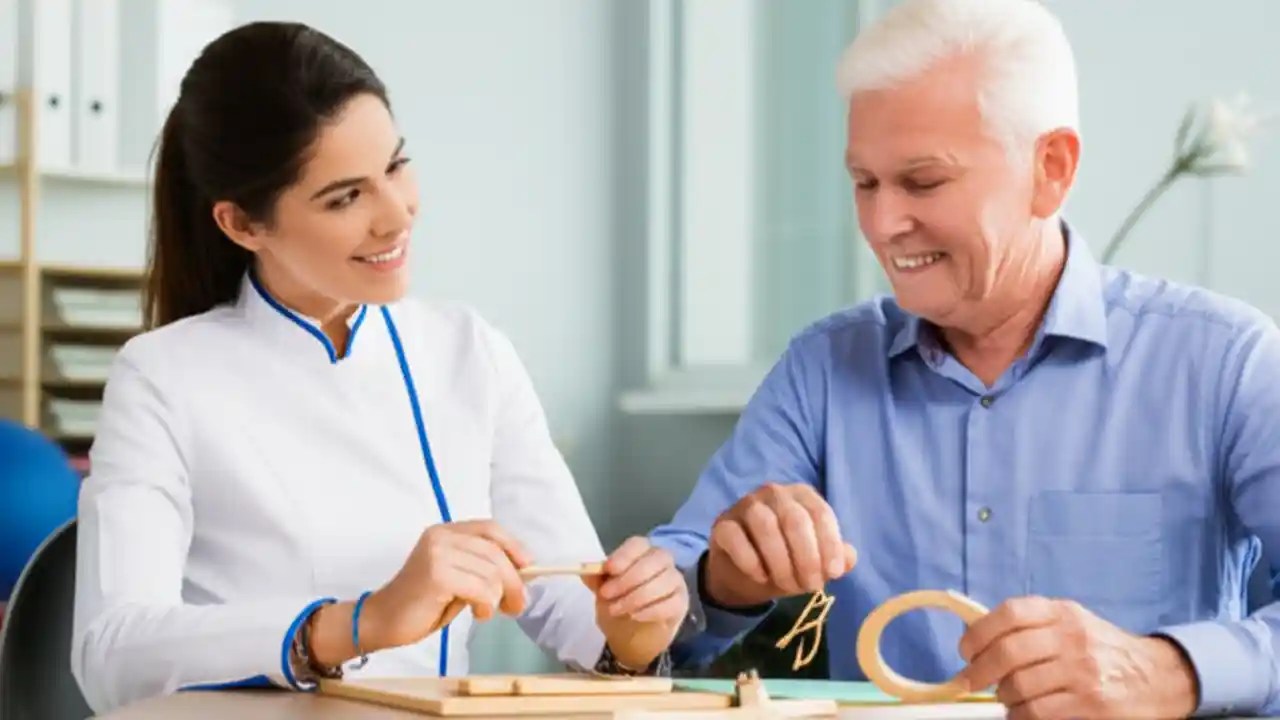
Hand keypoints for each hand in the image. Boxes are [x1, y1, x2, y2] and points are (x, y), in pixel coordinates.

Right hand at [361, 520, 531, 650]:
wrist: (383, 621)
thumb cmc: (422, 603)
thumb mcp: (457, 577)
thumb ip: (481, 567)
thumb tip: (523, 570)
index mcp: (445, 532)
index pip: (490, 528)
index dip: (514, 546)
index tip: (528, 566)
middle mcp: (441, 536)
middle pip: (496, 553)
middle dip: (514, 581)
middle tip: (518, 605)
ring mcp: (438, 553)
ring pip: (492, 573)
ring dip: (498, 598)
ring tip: (487, 611)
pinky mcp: (437, 574)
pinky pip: (481, 589)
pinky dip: (487, 605)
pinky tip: (477, 613)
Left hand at [588, 536, 688, 669]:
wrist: (632, 636)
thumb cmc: (619, 604)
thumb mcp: (604, 592)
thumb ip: (597, 580)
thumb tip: (585, 570)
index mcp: (642, 553)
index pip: (639, 544)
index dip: (625, 555)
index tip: (608, 569)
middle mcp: (663, 562)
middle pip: (655, 560)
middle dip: (628, 578)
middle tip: (606, 594)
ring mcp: (675, 582)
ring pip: (664, 581)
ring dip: (636, 597)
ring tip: (616, 610)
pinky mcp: (681, 603)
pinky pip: (671, 603)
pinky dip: (651, 610)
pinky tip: (635, 616)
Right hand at [703, 482, 856, 607]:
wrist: (745, 576)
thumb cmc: (787, 561)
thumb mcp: (815, 562)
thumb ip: (836, 557)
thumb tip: (850, 557)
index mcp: (801, 495)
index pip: (820, 513)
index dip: (830, 545)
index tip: (834, 574)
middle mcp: (774, 493)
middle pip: (794, 519)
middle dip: (806, 557)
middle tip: (810, 586)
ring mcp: (745, 506)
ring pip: (764, 525)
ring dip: (780, 561)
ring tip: (787, 586)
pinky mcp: (722, 524)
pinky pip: (735, 536)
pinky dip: (750, 560)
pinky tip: (761, 577)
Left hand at [957, 596, 1198, 719]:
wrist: (1157, 676)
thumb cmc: (1101, 649)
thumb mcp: (1071, 623)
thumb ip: (1030, 625)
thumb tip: (975, 636)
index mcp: (1063, 612)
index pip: (1010, 613)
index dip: (979, 632)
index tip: (965, 650)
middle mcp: (1073, 637)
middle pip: (1008, 652)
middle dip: (978, 672)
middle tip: (968, 682)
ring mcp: (1084, 671)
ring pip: (1019, 686)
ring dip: (1004, 697)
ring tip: (1007, 698)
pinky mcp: (1092, 703)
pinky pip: (1038, 713)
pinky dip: (1021, 716)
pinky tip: (1023, 713)